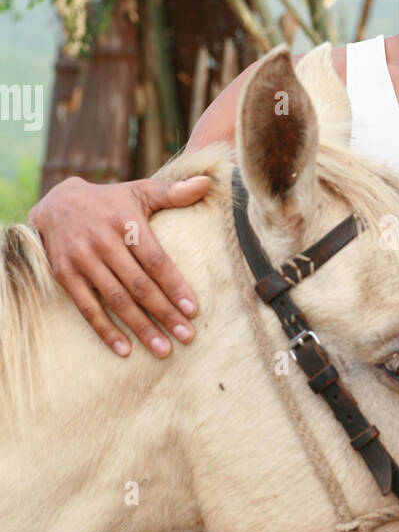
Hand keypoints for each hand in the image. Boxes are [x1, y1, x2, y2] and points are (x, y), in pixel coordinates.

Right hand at [29, 174, 210, 357]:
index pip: (155, 260)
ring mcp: (82, 261)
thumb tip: (208, 182)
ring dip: (140, 327)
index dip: (174, 285)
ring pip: (115, 300)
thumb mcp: (139, 191)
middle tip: (186, 336)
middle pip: (138, 285)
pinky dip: (105, 330)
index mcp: (125, 222)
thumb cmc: (109, 202)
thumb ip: (173, 192)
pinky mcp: (65, 276)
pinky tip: (124, 349)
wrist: (56, 204)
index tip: (193, 309)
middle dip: (164, 313)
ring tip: (162, 349)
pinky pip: (87, 308)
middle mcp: (103, 242)